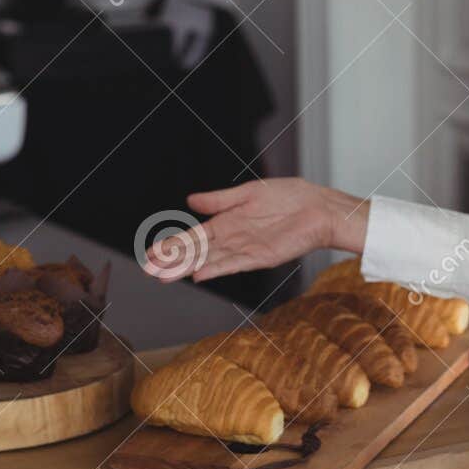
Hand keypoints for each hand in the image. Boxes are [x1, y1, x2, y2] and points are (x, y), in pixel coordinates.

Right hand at [141, 178, 367, 283]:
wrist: (319, 207)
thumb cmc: (289, 197)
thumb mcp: (248, 193)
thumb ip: (219, 200)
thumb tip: (191, 200)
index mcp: (227, 222)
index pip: (194, 236)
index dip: (172, 244)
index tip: (151, 253)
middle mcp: (233, 239)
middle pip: (196, 252)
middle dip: (172, 260)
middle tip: (149, 270)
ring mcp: (246, 250)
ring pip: (209, 261)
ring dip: (187, 268)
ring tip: (164, 275)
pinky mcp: (262, 257)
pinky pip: (234, 264)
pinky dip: (216, 269)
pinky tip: (199, 274)